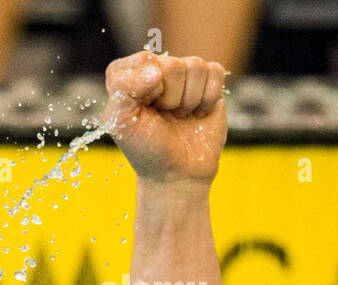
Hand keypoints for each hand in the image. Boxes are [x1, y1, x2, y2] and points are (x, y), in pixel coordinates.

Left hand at [104, 51, 227, 185]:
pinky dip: (208, 97)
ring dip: (188, 100)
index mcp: (129, 80)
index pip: (140, 60)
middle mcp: (156, 73)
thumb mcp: (122, 124)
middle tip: (164, 116)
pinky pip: (214, 71)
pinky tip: (198, 113)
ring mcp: (184, 77)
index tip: (143, 106)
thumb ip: (124, 91)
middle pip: (171, 64)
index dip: (145, 84)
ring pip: (195, 65)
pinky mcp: (208, 82)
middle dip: (169, 98)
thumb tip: (154, 70)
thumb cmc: (146, 149)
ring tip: (180, 116)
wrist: (179, 172)